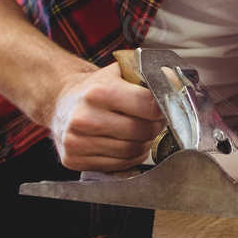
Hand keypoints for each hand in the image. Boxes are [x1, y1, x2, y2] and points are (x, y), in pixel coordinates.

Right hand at [47, 62, 164, 171]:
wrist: (61, 102)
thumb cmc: (95, 88)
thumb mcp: (120, 72)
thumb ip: (148, 74)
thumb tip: (176, 81)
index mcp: (98, 92)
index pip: (148, 106)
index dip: (162, 108)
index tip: (163, 107)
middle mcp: (84, 118)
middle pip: (141, 132)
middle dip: (155, 127)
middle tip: (154, 121)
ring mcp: (76, 141)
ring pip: (131, 151)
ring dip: (144, 144)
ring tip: (141, 132)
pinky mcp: (73, 160)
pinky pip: (118, 165)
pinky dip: (130, 157)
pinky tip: (127, 144)